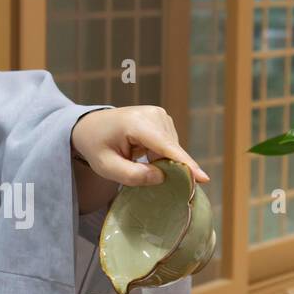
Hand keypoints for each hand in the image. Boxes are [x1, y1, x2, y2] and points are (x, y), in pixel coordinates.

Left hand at [71, 106, 208, 188]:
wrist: (90, 125)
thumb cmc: (96, 146)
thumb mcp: (106, 167)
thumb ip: (132, 176)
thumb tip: (162, 177)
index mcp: (136, 123)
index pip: (165, 147)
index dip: (185, 163)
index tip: (203, 178)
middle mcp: (152, 114)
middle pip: (170, 150)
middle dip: (166, 168)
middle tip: (140, 172)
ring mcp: (160, 114)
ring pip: (171, 149)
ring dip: (160, 161)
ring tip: (135, 158)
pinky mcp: (163, 118)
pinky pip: (169, 145)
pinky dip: (160, 155)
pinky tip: (143, 154)